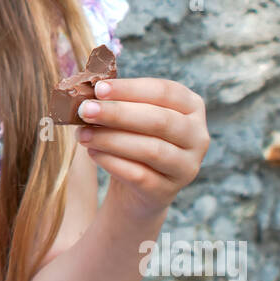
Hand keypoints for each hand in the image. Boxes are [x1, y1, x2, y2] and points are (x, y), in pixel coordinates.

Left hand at [74, 76, 209, 220]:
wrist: (138, 188)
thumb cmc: (135, 139)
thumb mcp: (134, 117)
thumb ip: (119, 101)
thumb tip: (88, 92)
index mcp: (192, 107)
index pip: (165, 91)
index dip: (130, 89)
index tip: (98, 89)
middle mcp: (197, 136)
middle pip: (159, 120)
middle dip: (118, 114)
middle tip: (85, 110)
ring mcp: (186, 166)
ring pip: (151, 149)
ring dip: (111, 139)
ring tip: (82, 134)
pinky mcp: (168, 191)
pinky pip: (139, 175)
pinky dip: (112, 162)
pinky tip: (92, 153)